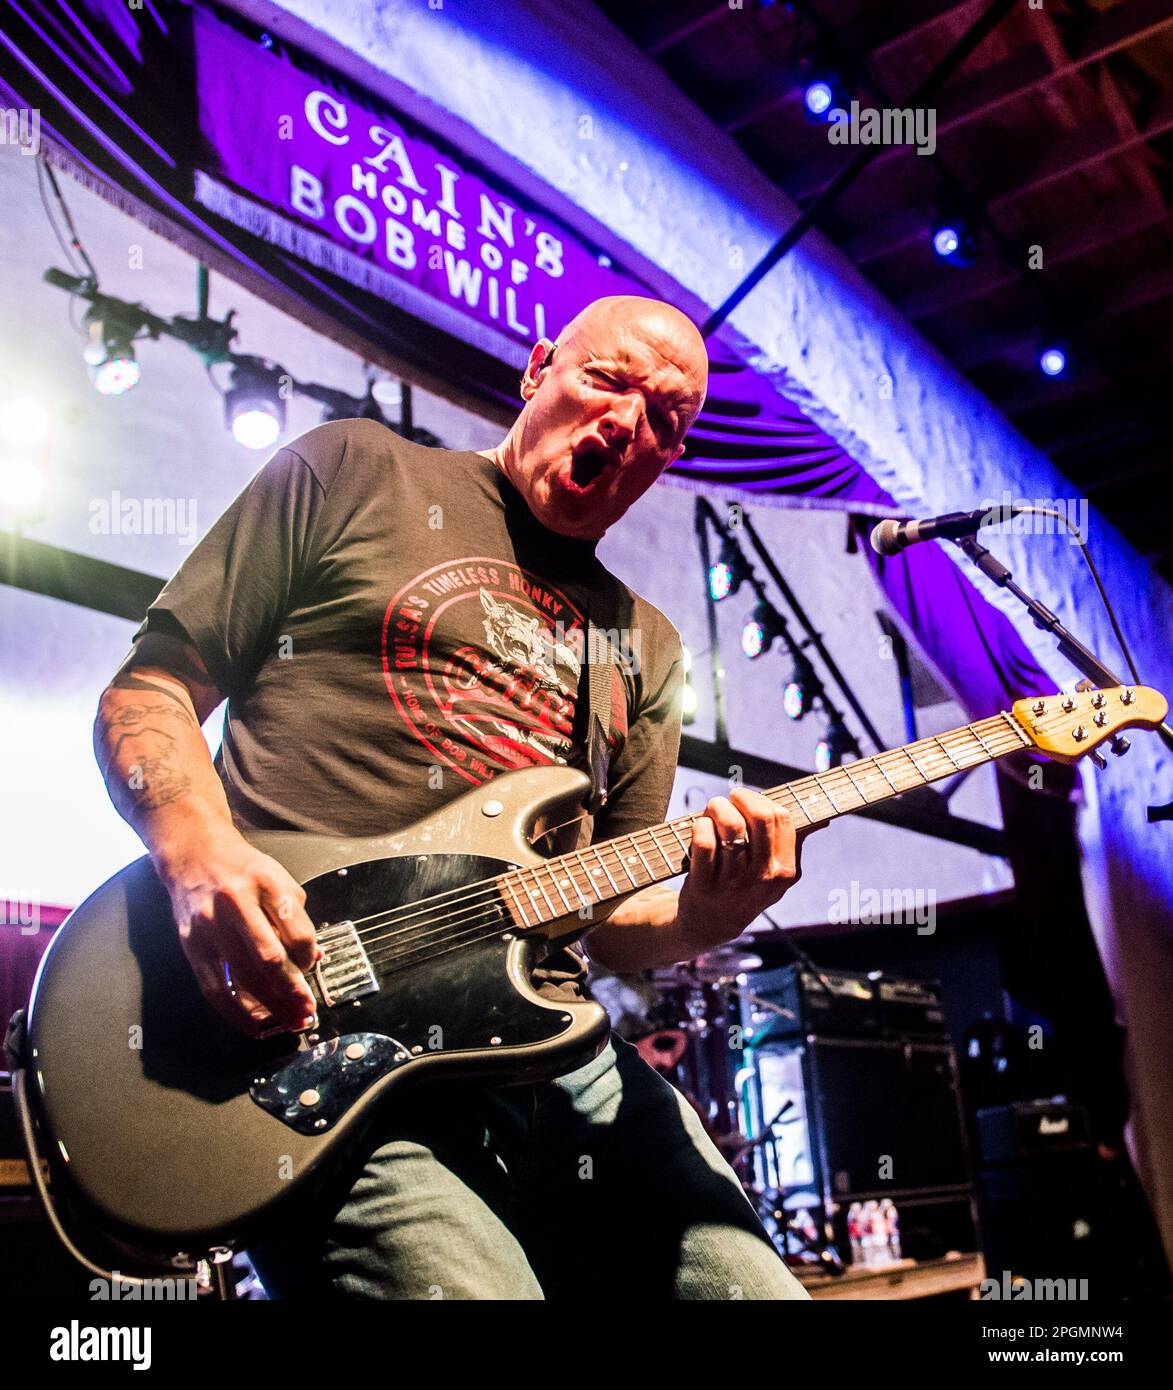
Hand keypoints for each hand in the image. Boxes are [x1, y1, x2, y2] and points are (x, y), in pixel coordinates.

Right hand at [155, 824, 318, 1036]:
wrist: (194, 854)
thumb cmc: (242, 869)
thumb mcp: (278, 879)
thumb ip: (297, 918)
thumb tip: (314, 958)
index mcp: (266, 882)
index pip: (296, 930)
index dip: (309, 956)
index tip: (313, 966)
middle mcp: (236, 902)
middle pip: (269, 958)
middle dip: (293, 990)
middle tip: (308, 1010)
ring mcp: (210, 925)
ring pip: (243, 977)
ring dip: (271, 1006)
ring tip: (291, 1021)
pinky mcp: (191, 944)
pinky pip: (215, 988)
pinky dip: (236, 1012)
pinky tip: (254, 1026)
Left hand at [676, 788, 811, 952]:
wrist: (711, 924)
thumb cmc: (743, 887)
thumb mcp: (774, 873)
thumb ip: (792, 845)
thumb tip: (821, 820)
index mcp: (785, 870)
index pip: (782, 818)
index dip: (760, 800)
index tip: (745, 800)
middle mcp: (763, 877)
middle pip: (760, 817)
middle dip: (740, 798)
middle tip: (728, 801)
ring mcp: (734, 882)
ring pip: (731, 826)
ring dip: (717, 809)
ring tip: (711, 812)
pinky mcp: (705, 885)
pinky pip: (705, 842)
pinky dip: (700, 826)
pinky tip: (700, 828)